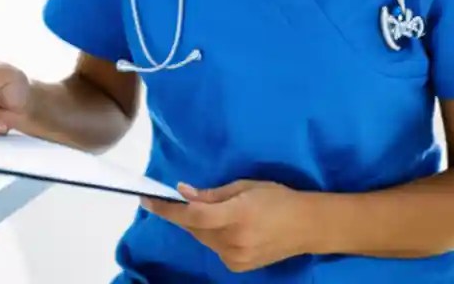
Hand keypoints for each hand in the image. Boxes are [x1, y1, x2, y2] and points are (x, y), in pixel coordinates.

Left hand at [141, 180, 314, 272]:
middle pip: (194, 228)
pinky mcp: (237, 266)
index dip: (167, 209)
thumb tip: (183, 193)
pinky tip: (231, 227)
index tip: (147, 198)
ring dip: (201, 225)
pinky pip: (214, 248)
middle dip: (185, 213)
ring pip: (203, 239)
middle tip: (186, 198)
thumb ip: (212, 194)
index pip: (193, 215)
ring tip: (219, 212)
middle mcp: (234, 240)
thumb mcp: (245, 186)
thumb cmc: (277, 198)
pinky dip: (214, 236)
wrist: (306, 226)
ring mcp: (235, 257)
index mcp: (237, 215)